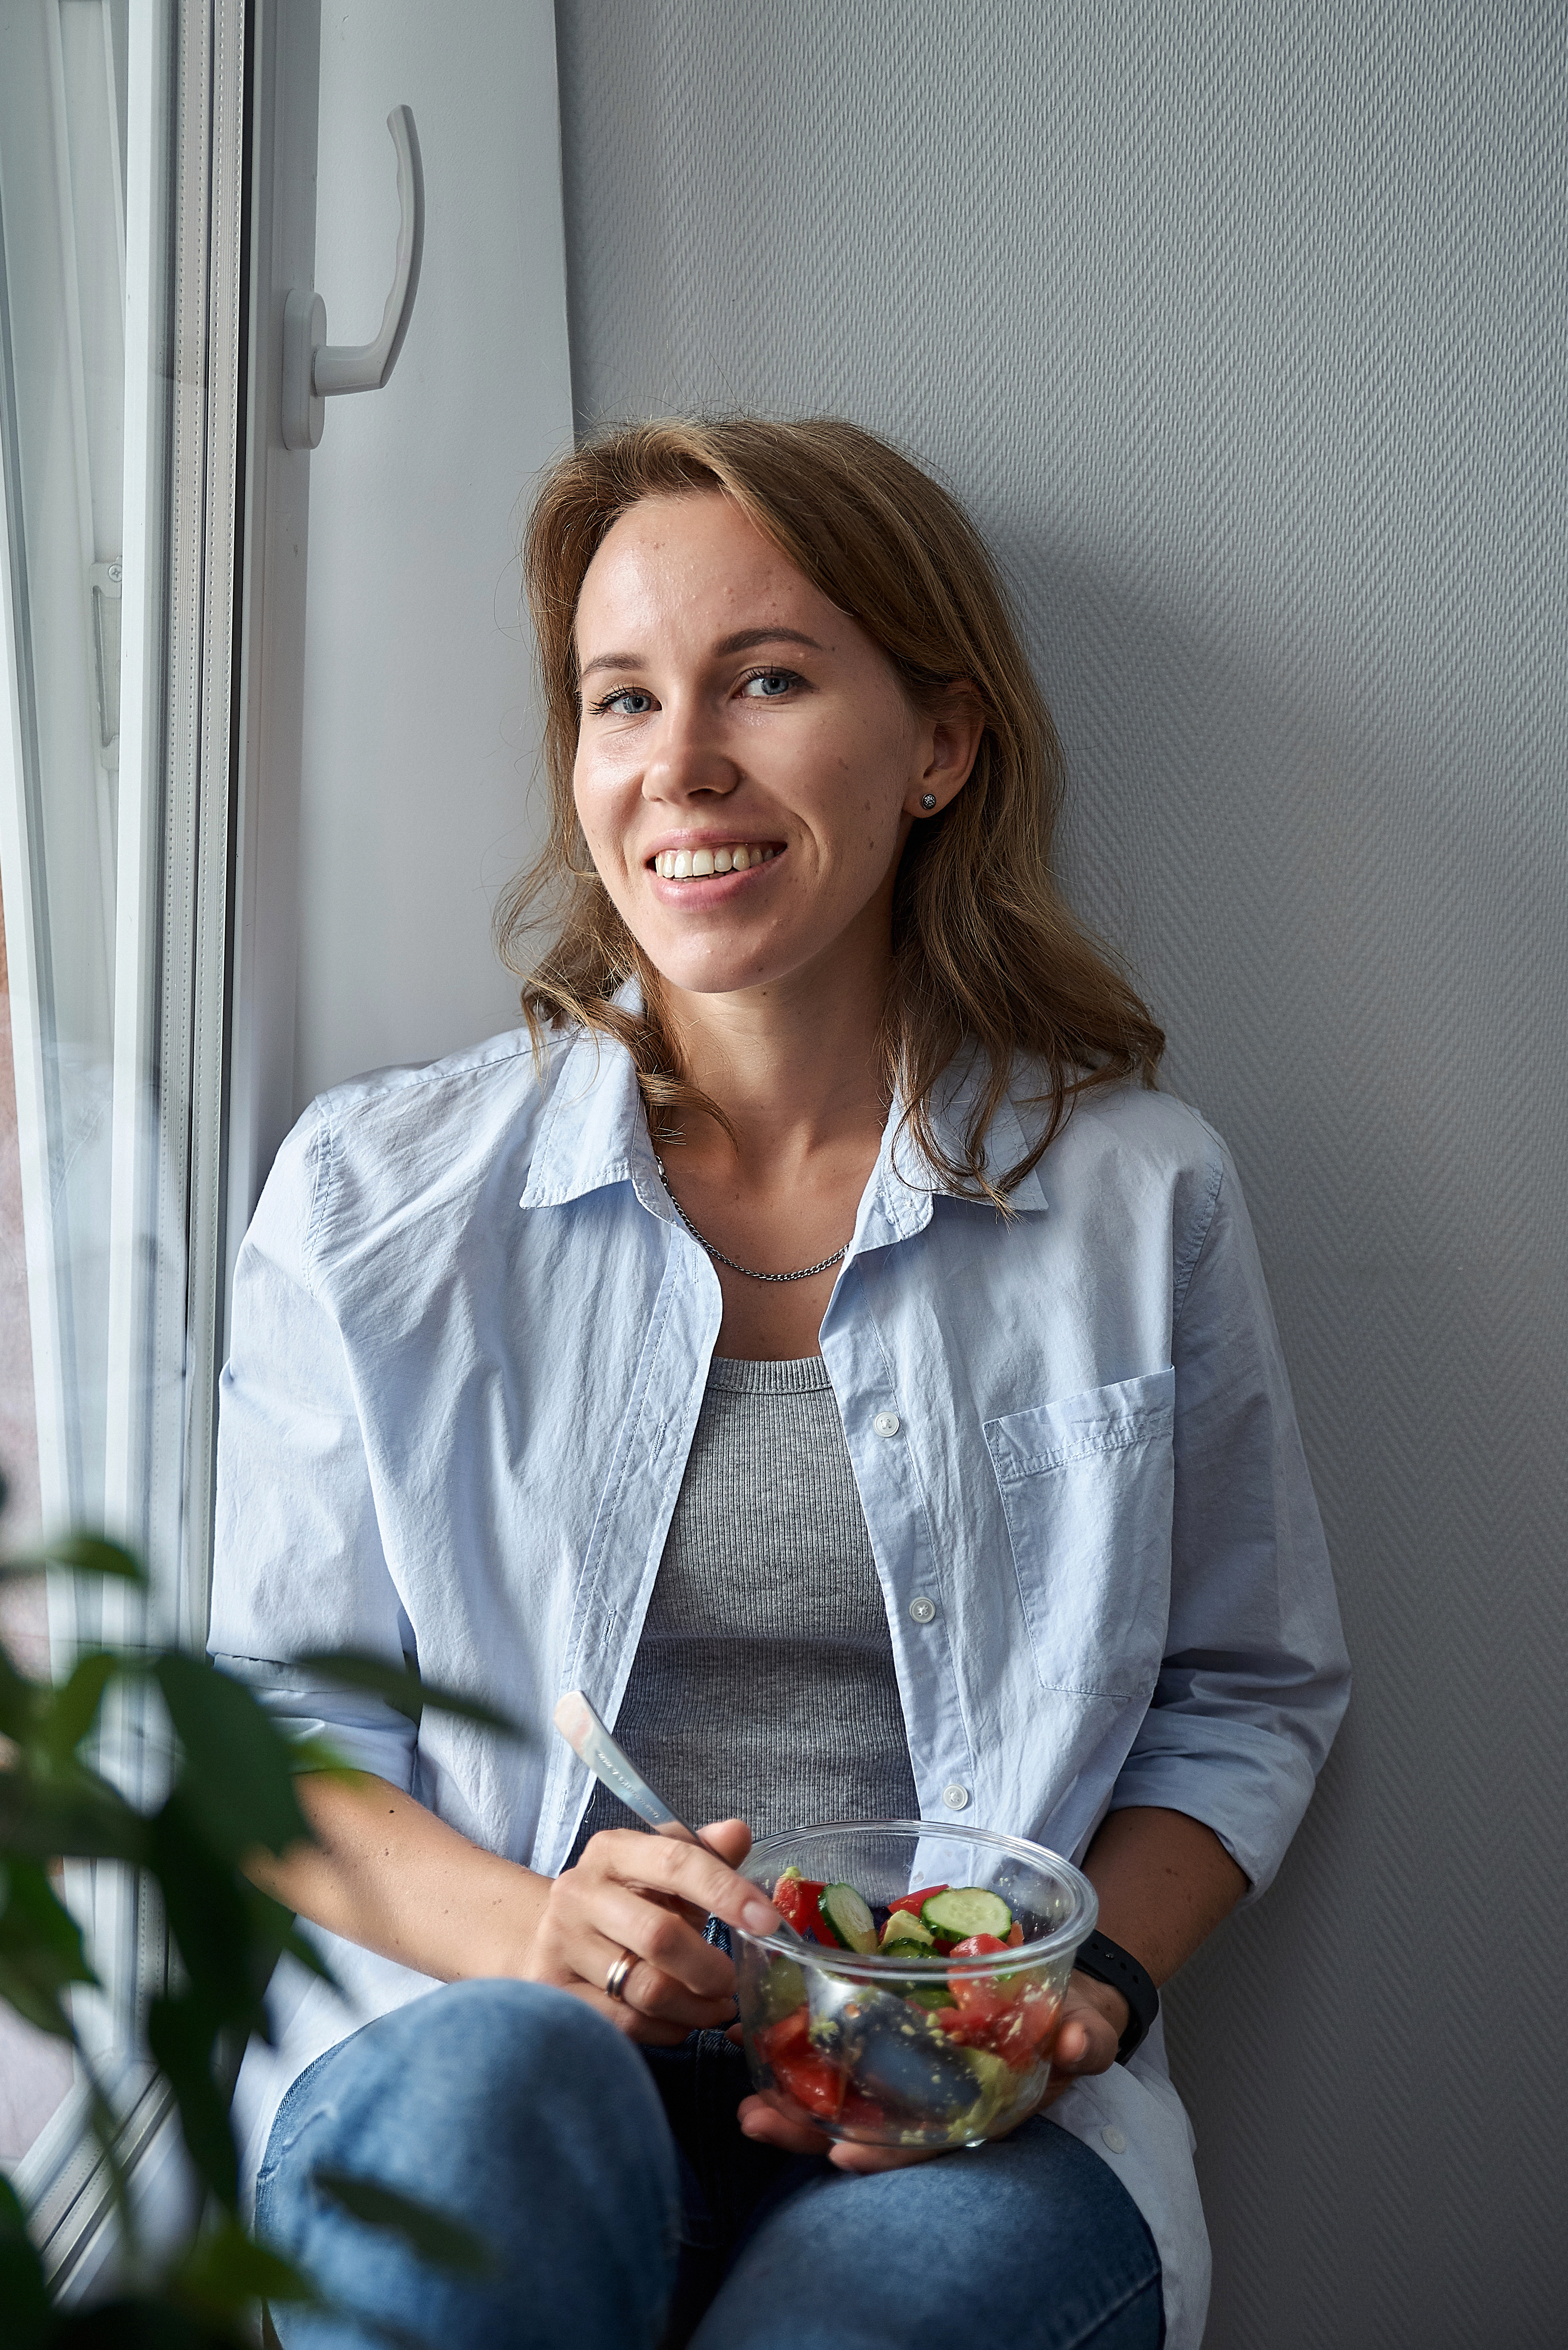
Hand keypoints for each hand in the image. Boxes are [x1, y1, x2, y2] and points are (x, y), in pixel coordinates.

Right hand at [526, 1819, 779, 2045]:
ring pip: (645, 1989)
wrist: (554, 1934)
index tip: (767, 1921)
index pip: (676, 1862)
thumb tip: (738, 1833)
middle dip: (709, 1967)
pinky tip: (682, 2021)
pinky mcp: (557, 1992)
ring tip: (716, 2006)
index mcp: (612, 1850)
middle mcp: (579, 1892)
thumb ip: (704, 1854)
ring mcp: (561, 1944)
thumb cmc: (626, 1900)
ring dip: (695, 2006)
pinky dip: (667, 2029)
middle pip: (659, 1936)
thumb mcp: (662, 1870)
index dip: (726, 1891)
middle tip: (731, 1982)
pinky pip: (626, 2024)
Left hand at [730, 1966, 1127, 2170]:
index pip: (929, 2141)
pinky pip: (846, 2053)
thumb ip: (1086, 2035)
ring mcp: (917, 2070)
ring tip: (743, 2101)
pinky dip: (803, 2053)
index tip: (842, 2156)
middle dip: (813, 2130)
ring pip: (849, 2099)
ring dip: (795, 2102)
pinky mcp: (897, 2031)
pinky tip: (759, 2041)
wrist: (1065, 1988)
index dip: (888, 2151)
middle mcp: (942, 2098)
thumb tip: (1082, 2042)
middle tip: (756, 2122)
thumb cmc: (1074, 2012)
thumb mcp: (1088, 2021)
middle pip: (872, 2127)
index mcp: (983, 2104)